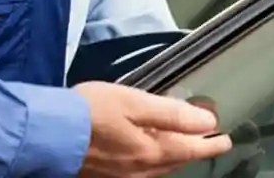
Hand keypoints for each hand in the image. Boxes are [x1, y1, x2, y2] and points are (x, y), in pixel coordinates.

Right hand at [75, 82, 231, 177]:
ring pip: (157, 169)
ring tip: (178, 146)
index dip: (210, 143)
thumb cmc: (90, 112)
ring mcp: (121, 177)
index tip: (226, 138)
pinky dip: (150, 162)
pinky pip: (138, 172)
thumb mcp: (133, 102)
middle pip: (175, 162)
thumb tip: (207, 121)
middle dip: (192, 151)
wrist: (47, 134)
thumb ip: (171, 113)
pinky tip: (143, 154)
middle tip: (205, 140)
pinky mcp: (103, 176)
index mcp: (152, 152)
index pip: (191, 149)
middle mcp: (141, 171)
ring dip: (171, 158)